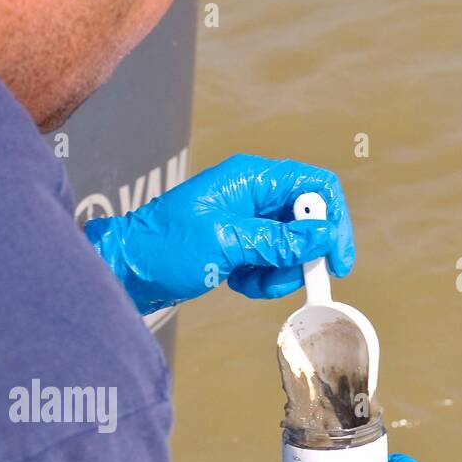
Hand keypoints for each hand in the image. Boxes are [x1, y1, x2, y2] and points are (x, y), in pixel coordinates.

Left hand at [83, 154, 355, 314]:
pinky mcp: (236, 245)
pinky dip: (261, 278)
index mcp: (251, 179)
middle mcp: (252, 195)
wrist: (125, 271)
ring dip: (279, 272)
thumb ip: (277, 241)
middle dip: (302, 255)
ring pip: (290, 246)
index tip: (336, 259)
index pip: (314, 185)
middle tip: (286, 279)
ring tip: (250, 282)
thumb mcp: (226, 243)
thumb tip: (324, 235)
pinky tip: (236, 283)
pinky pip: (268, 261)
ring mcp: (244, 221)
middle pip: (306, 220)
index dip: (332, 220)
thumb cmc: (164, 247)